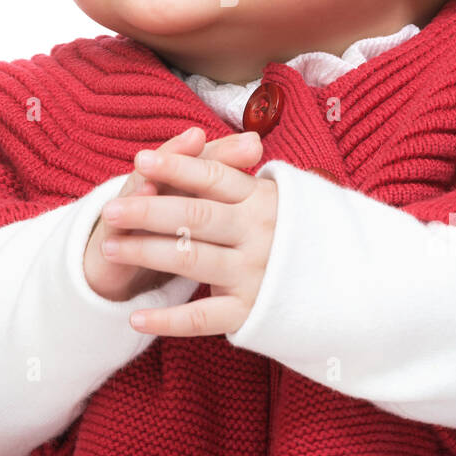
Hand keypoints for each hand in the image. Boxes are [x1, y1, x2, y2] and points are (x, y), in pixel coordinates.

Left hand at [100, 146, 278, 336]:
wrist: (345, 283)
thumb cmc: (292, 230)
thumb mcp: (272, 195)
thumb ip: (231, 171)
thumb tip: (191, 136)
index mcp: (262, 199)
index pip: (214, 177)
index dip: (176, 167)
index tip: (140, 159)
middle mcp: (260, 233)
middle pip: (195, 216)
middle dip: (148, 211)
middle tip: (111, 209)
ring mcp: (255, 274)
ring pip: (191, 260)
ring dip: (146, 253)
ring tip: (110, 247)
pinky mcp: (250, 312)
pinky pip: (201, 317)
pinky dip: (167, 320)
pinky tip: (134, 316)